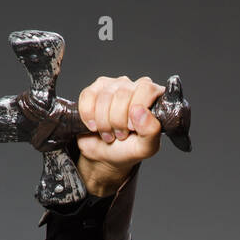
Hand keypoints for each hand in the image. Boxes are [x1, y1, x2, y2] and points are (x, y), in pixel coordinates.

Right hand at [74, 75, 166, 194]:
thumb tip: (140, 111)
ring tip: (109, 133)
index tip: (131, 128)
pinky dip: (88, 117)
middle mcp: (133, 86)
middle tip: (120, 134)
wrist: (104, 155)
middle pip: (123, 94)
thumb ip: (151, 131)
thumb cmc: (127, 149)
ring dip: (103, 123)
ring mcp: (112, 85)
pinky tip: (94, 126)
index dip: (135, 111)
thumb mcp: (145, 147)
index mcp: (152, 95)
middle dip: (118, 121)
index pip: (146, 89)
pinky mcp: (92, 90)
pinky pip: (87, 97)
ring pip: (104, 97)